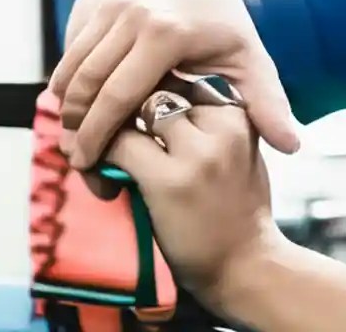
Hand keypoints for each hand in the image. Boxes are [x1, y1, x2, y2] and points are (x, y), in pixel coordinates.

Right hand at [48, 0, 301, 175]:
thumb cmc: (223, 26)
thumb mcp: (251, 61)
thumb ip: (268, 104)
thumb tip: (291, 146)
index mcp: (166, 34)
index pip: (119, 96)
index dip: (99, 136)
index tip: (87, 164)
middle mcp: (131, 13)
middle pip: (87, 83)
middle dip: (75, 126)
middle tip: (75, 157)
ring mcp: (108, 1)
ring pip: (71, 64)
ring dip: (65, 104)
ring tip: (74, 136)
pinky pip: (70, 45)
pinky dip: (67, 77)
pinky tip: (78, 104)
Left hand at [104, 95, 284, 299]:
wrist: (248, 266)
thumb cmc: (239, 214)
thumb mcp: (239, 154)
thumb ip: (209, 124)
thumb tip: (157, 100)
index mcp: (240, 115)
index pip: (182, 78)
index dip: (151, 93)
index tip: (136, 116)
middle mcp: (222, 125)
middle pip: (156, 89)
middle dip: (127, 107)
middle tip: (108, 130)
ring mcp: (197, 152)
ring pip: (133, 111)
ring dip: (107, 128)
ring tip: (99, 153)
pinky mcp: (169, 179)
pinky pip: (118, 145)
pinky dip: (97, 156)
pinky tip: (99, 175)